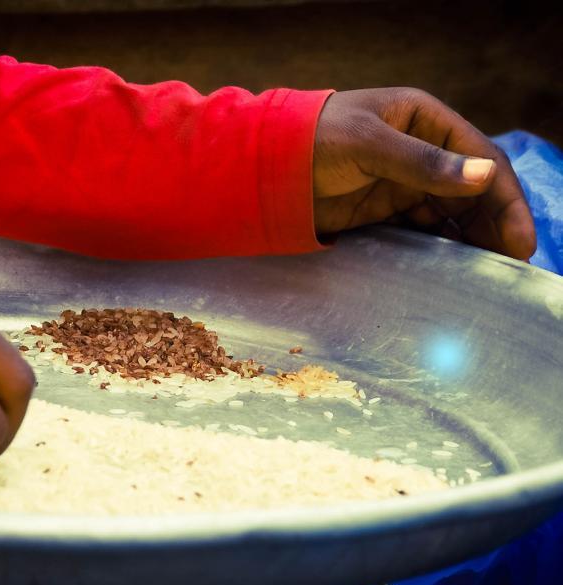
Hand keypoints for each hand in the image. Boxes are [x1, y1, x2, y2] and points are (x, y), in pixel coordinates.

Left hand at [313, 88, 535, 259]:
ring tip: (489, 270)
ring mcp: (401, 182)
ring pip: (449, 212)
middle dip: (494, 223)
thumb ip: (422, 162)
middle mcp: (419, 150)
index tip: (519, 237)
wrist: (260, 167)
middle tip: (512, 261)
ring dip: (470, 237)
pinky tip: (452, 267)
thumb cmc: (311, 139)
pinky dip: (438, 247)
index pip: (479, 157)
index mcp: (423, 119)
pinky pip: (420, 229)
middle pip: (471, 189)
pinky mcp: (381, 210)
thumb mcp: (368, 144)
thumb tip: (484, 176)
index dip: (504, 197)